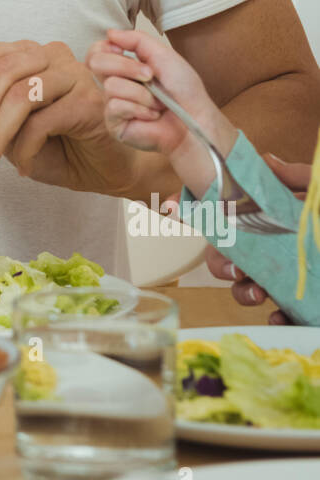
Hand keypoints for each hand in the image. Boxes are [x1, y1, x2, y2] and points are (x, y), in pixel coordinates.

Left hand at [0, 39, 147, 195]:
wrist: (104, 170)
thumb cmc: (58, 146)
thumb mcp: (9, 128)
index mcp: (31, 56)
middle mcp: (53, 57)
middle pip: (4, 70)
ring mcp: (75, 75)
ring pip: (22, 95)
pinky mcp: (89, 101)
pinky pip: (43, 121)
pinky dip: (25, 148)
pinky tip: (22, 166)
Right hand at [86, 27, 237, 197]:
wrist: (194, 118)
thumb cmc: (183, 89)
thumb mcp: (162, 54)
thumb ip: (136, 40)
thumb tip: (109, 32)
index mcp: (123, 67)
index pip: (96, 51)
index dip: (106, 48)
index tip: (124, 51)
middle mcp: (115, 84)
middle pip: (96, 62)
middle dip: (127, 66)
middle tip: (150, 75)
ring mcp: (113, 104)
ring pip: (111, 85)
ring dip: (142, 93)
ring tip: (157, 102)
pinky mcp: (114, 124)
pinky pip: (115, 106)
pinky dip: (139, 108)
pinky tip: (151, 115)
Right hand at [204, 153, 308, 325]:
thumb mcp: (318, 191)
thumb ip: (298, 177)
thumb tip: (268, 161)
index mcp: (267, 218)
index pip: (226, 215)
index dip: (199, 214)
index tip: (175, 209)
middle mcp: (268, 247)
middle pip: (227, 257)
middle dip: (220, 265)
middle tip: (234, 269)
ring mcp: (281, 276)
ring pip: (245, 288)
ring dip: (243, 292)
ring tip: (258, 293)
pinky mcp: (297, 302)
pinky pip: (278, 314)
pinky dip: (276, 318)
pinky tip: (280, 315)